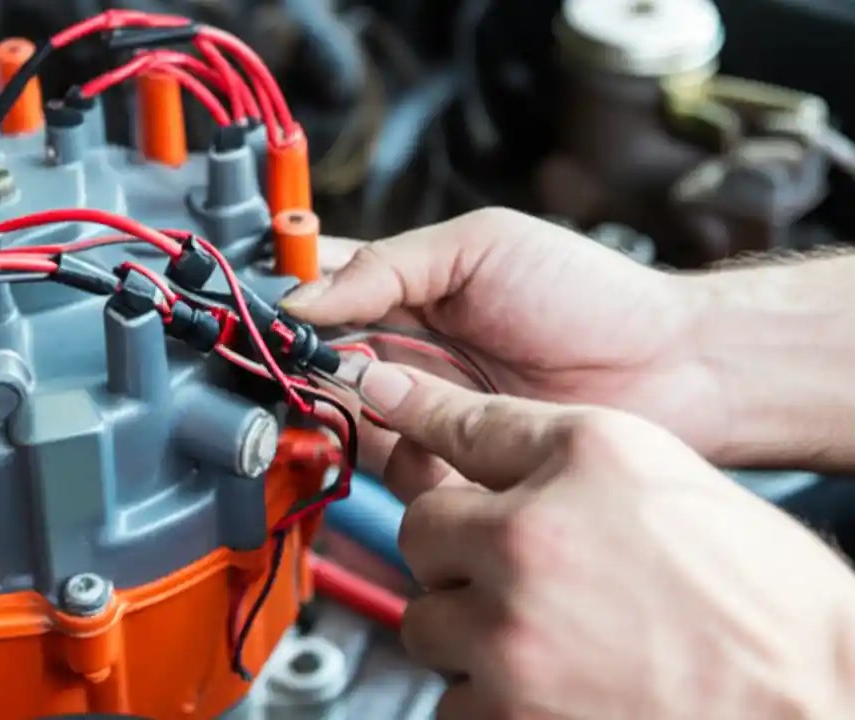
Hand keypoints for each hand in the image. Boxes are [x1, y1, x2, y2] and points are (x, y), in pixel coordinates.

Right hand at [292, 209, 728, 462]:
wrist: (669, 370)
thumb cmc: (586, 294)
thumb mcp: (481, 247)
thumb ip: (387, 266)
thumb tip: (303, 296)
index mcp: (402, 281)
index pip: (315, 284)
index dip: (279, 297)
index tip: (254, 313)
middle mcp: (402, 344)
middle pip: (315, 360)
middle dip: (304, 367)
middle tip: (308, 369)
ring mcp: (422, 405)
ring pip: (345, 418)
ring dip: (350, 415)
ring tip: (387, 401)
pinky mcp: (445, 460)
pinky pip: (393, 469)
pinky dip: (401, 462)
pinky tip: (432, 448)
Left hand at [361, 361, 854, 718]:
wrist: (812, 688)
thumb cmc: (738, 576)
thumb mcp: (629, 459)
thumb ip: (504, 428)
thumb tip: (392, 392)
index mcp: (550, 494)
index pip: (435, 469)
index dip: (444, 483)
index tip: (427, 469)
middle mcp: (522, 569)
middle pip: (420, 553)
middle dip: (461, 559)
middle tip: (535, 570)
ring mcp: (515, 660)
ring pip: (430, 632)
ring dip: (471, 630)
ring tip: (556, 628)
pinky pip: (454, 703)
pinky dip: (492, 696)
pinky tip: (559, 680)